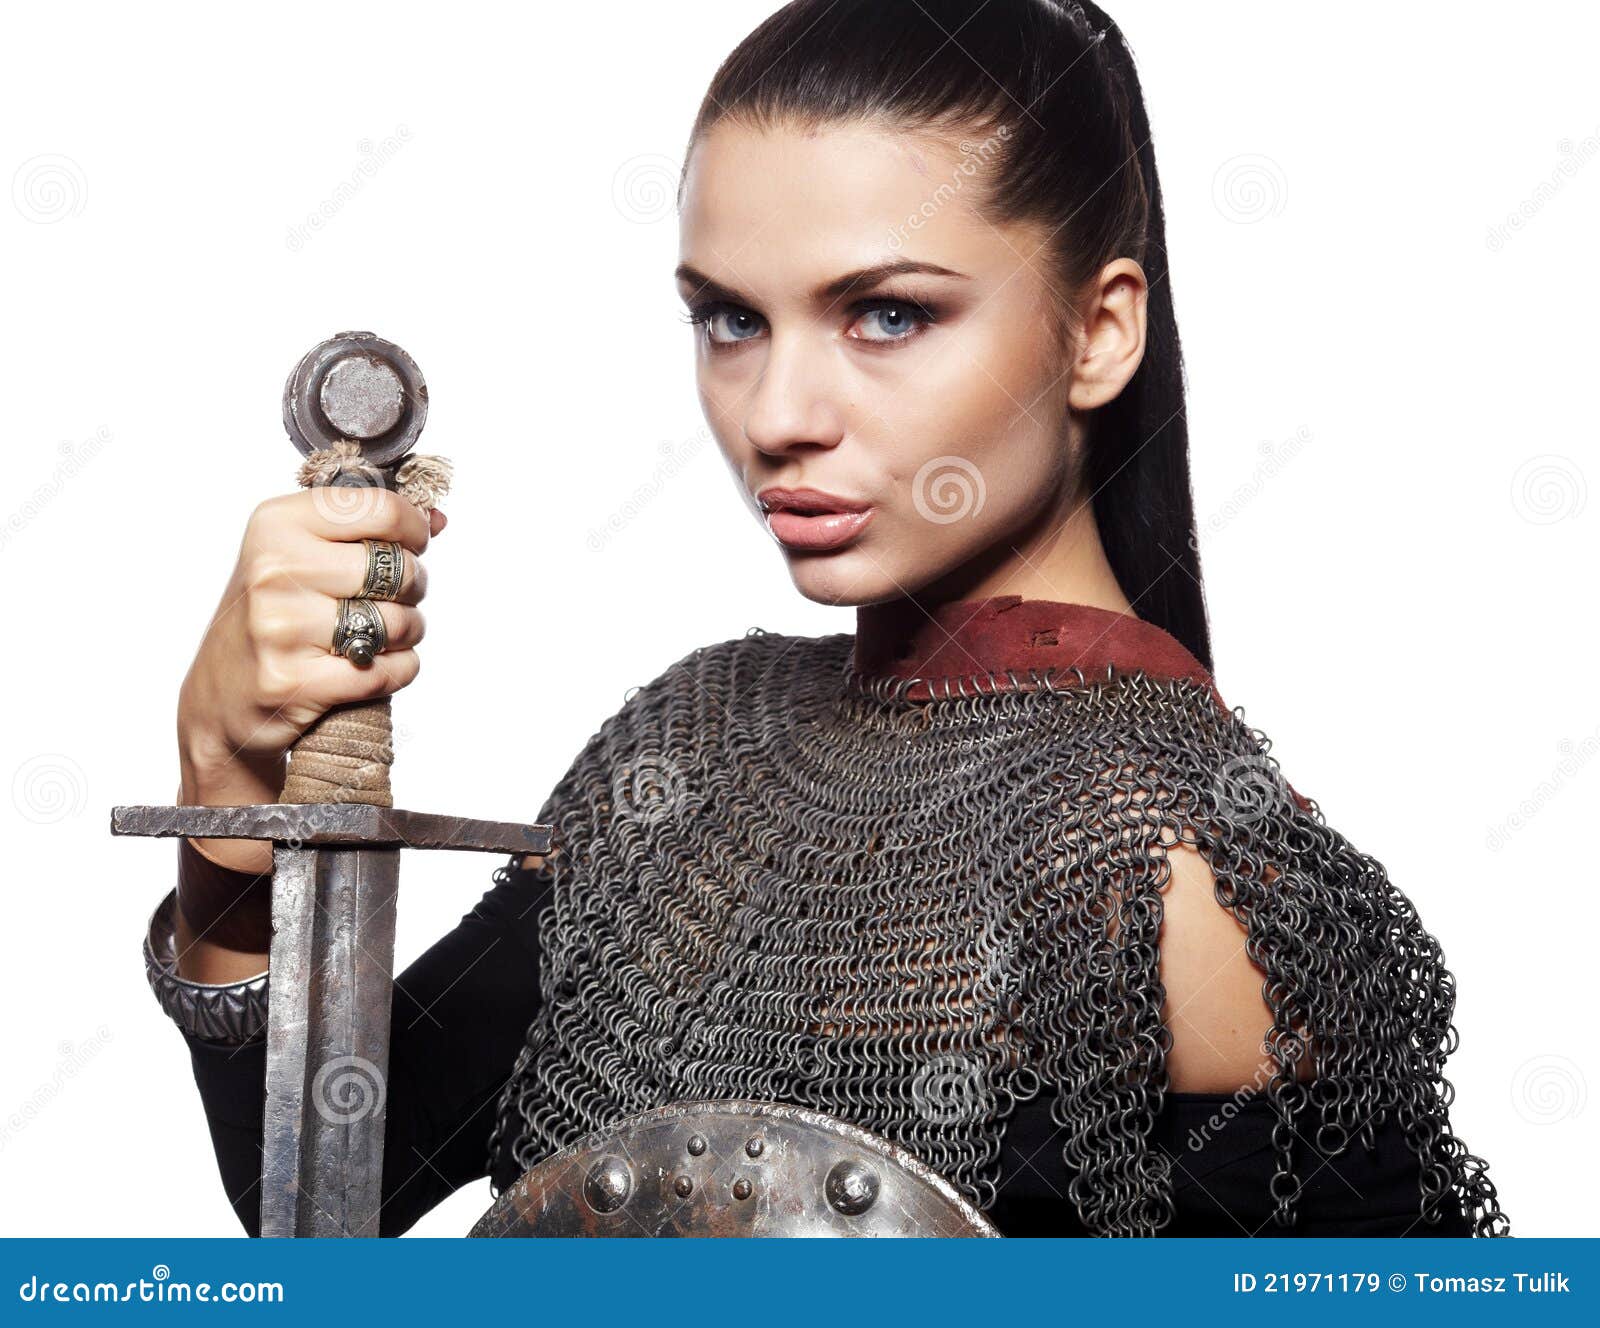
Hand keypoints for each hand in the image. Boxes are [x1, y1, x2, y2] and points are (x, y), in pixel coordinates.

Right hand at [177, 488, 444, 795]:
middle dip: (413, 587)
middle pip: (399, 569)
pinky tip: (376, 665)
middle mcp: (273, 572)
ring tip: (383, 634)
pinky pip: (388, 670)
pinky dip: (399, 669)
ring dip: (408, 632)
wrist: (219, 698)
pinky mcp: (294, 681)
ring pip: (399, 622)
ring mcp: (281, 628)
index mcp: (275, 526)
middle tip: (395, 598)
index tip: (414, 543)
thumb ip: (363, 529)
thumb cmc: (271, 617)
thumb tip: (437, 517)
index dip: (413, 528)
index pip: (380, 510)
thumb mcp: (297, 554)